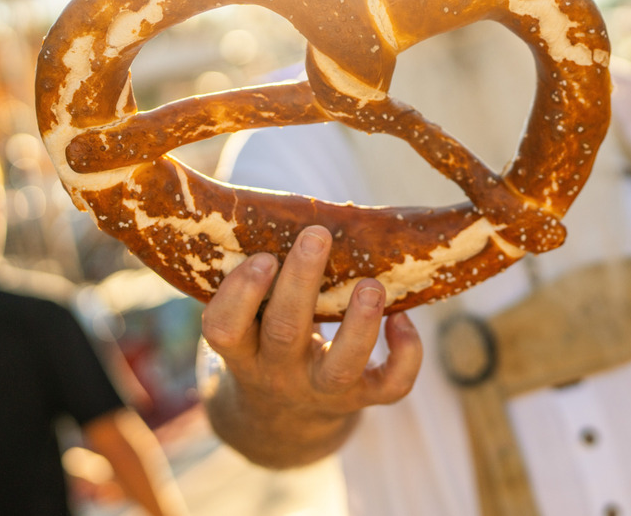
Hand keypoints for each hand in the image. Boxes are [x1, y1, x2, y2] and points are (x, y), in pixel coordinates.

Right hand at [199, 226, 422, 466]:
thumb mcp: (247, 321)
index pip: (224, 329)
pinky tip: (404, 318)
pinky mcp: (362, 398)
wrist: (282, 421)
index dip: (240, 294)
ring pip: (341, 367)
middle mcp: (277, 374)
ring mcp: (322, 391)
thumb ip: (257, 280)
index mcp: (242, 349)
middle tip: (316, 236)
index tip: (262, 256)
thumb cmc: (265, 340)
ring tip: (372, 284)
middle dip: (301, 283)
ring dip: (359, 324)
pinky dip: (406, 354)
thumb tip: (284, 208)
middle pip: (285, 333)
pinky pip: (390, 386)